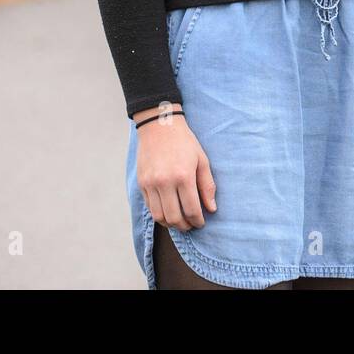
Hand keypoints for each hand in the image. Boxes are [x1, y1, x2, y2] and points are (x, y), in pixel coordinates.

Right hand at [133, 104, 216, 231]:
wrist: (160, 127)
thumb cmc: (185, 143)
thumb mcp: (202, 160)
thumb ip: (207, 186)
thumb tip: (211, 209)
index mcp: (183, 176)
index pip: (192, 209)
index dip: (198, 221)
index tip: (201, 223)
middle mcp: (165, 182)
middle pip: (174, 217)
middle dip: (185, 226)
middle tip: (191, 225)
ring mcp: (150, 184)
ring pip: (159, 216)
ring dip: (171, 224)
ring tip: (180, 221)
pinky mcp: (141, 183)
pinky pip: (150, 207)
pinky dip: (159, 214)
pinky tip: (168, 211)